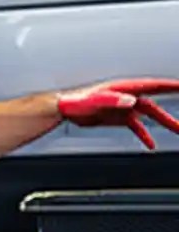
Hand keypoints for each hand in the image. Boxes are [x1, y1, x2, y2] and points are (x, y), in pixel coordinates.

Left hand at [56, 78, 178, 149]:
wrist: (64, 109)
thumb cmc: (76, 102)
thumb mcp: (94, 102)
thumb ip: (113, 100)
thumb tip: (132, 101)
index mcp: (124, 89)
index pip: (153, 86)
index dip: (170, 86)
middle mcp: (127, 97)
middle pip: (155, 105)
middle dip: (170, 113)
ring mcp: (124, 107)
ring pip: (149, 115)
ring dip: (164, 123)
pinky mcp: (118, 117)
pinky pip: (136, 126)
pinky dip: (144, 134)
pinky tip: (151, 145)